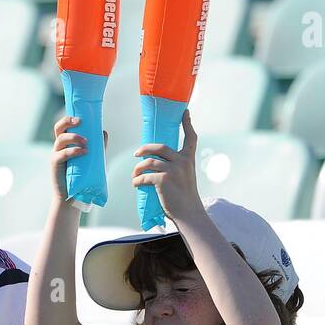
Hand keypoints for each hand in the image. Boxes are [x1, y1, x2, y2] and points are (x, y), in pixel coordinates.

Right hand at [49, 115, 107, 198]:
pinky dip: (73, 151)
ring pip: (60, 139)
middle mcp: (58, 147)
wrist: (72, 196)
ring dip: (74, 137)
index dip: (69, 119)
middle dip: (67, 121)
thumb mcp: (90, 159)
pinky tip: (84, 152)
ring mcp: (55, 155)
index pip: (63, 126)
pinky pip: (62, 154)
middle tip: (80, 122)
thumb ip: (97, 146)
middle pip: (58, 128)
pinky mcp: (55, 164)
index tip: (81, 118)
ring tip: (87, 143)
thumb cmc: (80, 176)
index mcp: (65, 143)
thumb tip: (103, 132)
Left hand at [133, 110, 202, 224]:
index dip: (187, 123)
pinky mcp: (164, 180)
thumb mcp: (184, 177)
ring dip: (137, 168)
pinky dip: (137, 180)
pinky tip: (136, 184)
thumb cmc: (184, 197)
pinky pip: (144, 176)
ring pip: (149, 162)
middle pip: (159, 147)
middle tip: (136, 154)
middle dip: (144, 149)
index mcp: (189, 159)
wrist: (188, 213)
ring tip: (134, 175)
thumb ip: (175, 166)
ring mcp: (173, 170)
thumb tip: (153, 163)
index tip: (185, 112)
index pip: (190, 138)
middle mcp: (183, 161)